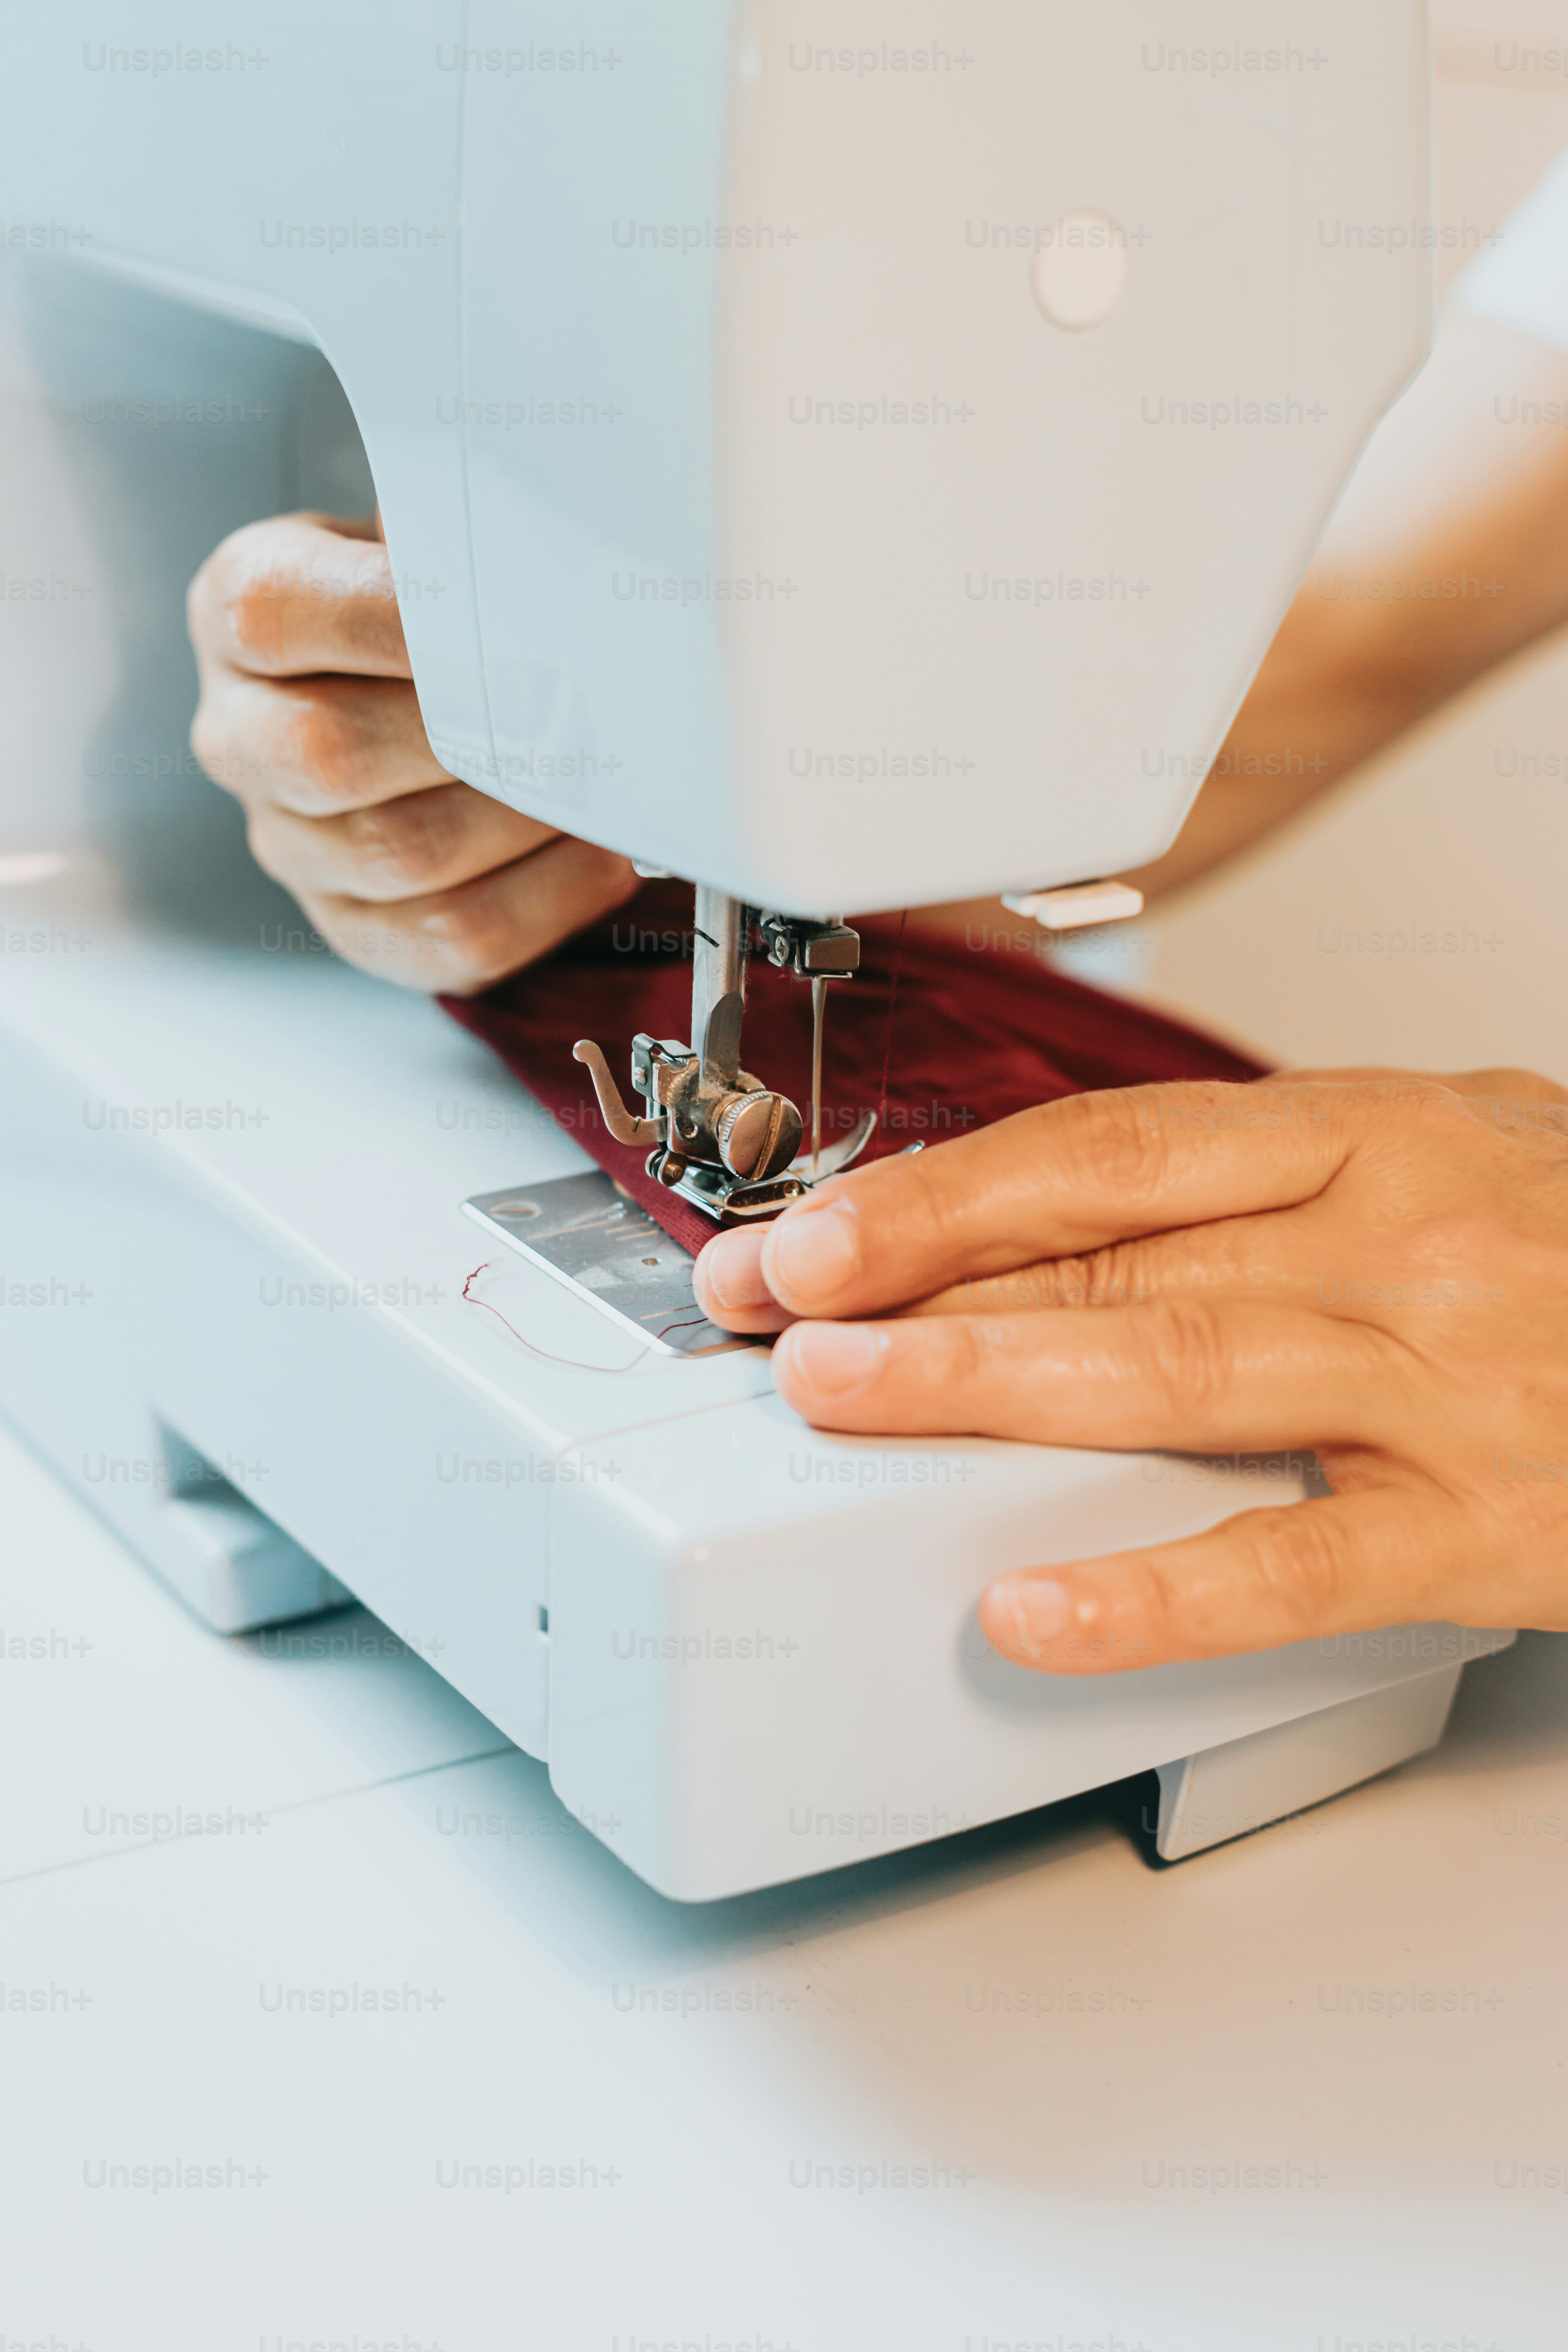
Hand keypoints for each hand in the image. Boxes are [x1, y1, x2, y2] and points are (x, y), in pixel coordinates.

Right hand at [187, 511, 638, 991]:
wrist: (420, 692)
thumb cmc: (430, 609)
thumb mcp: (419, 541)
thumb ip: (446, 539)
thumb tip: (528, 570)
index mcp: (240, 612)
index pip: (277, 615)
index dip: (395, 619)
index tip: (505, 616)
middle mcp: (241, 736)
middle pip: (330, 752)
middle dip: (470, 732)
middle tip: (568, 707)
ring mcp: (290, 844)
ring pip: (400, 852)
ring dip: (519, 818)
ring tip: (598, 781)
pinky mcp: (354, 924)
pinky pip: (450, 934)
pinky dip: (545, 896)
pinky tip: (600, 855)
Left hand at [693, 1068, 1567, 1672]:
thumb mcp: (1430, 1156)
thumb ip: (1254, 1184)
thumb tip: (1044, 1211)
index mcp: (1370, 1134)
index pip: (1106, 1147)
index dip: (936, 1189)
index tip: (811, 1228)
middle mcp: (1397, 1240)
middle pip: (1112, 1246)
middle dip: (915, 1279)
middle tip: (770, 1306)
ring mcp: (1445, 1382)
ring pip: (1177, 1370)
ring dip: (988, 1388)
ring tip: (842, 1401)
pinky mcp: (1488, 1525)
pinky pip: (1298, 1565)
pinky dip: (1159, 1589)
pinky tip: (1035, 1610)